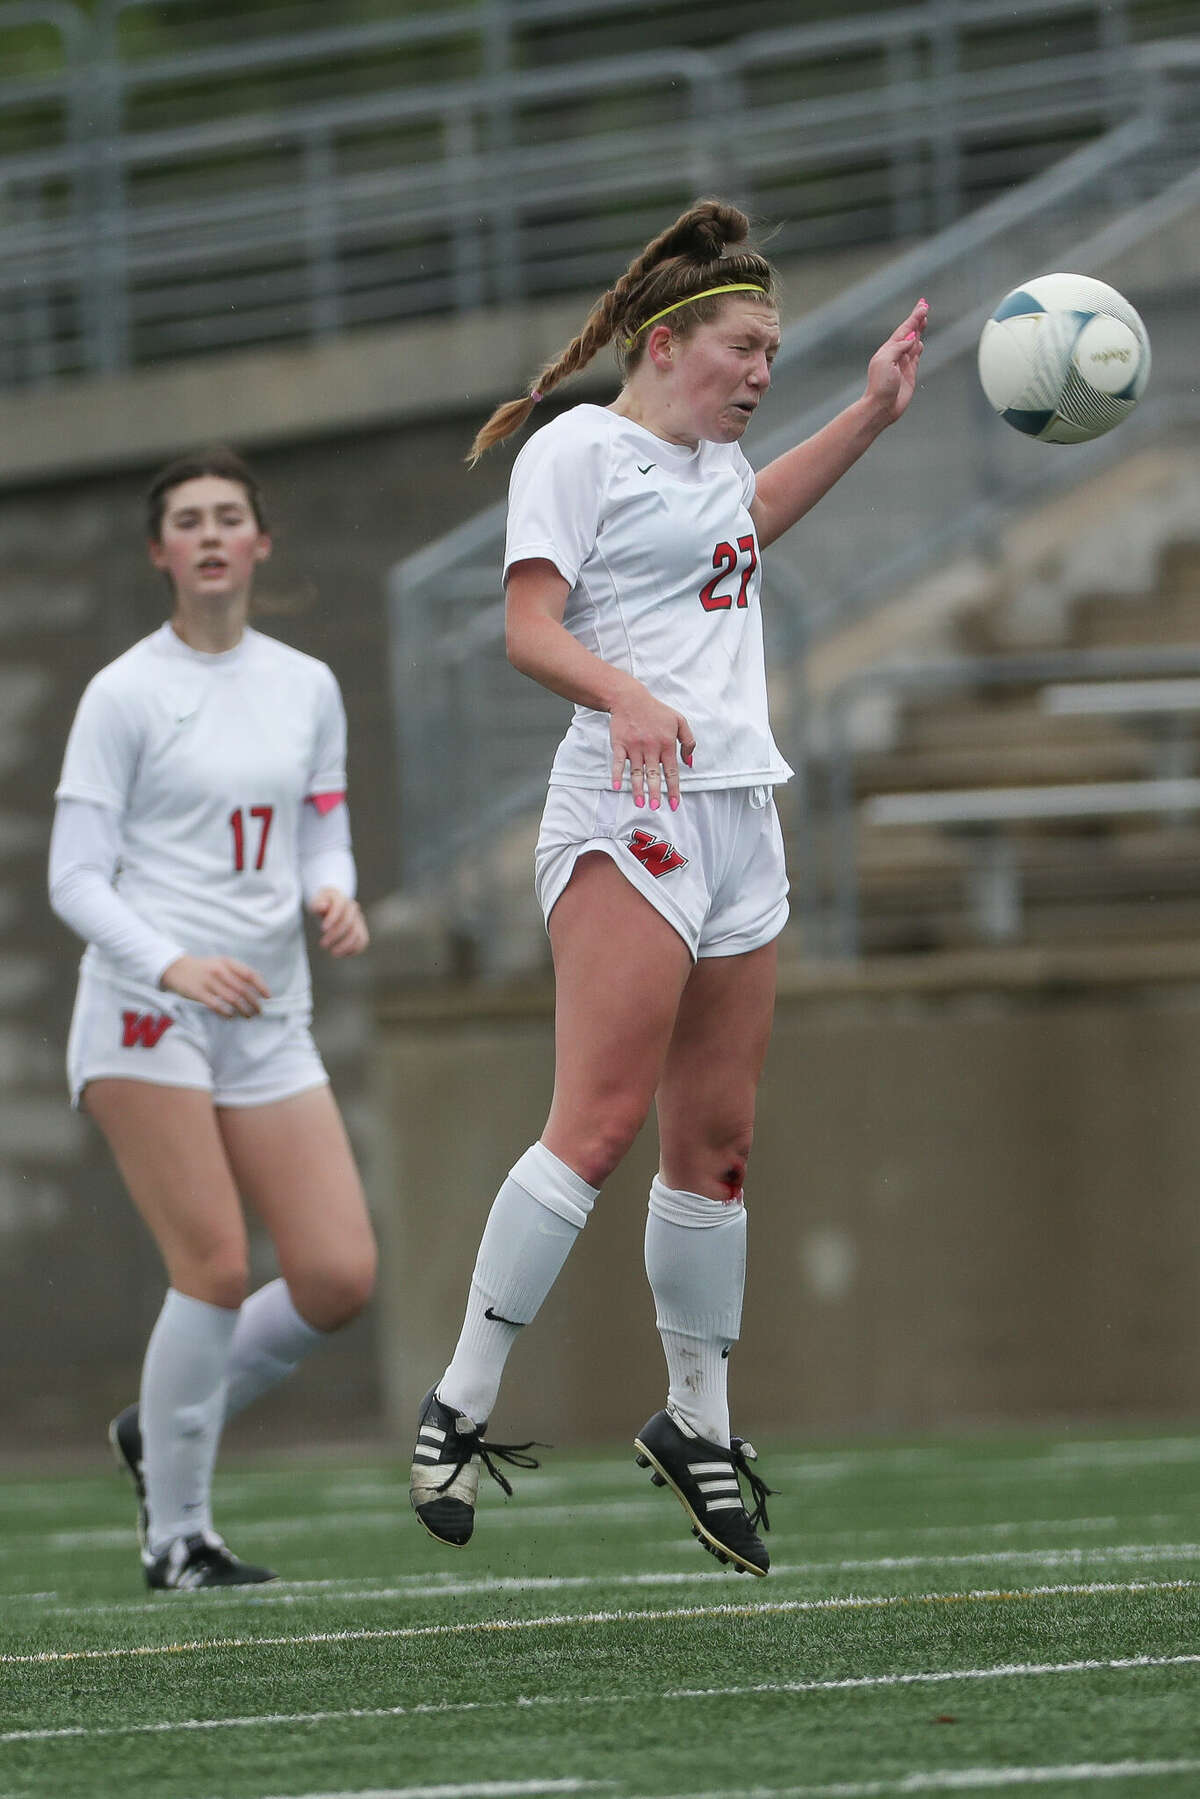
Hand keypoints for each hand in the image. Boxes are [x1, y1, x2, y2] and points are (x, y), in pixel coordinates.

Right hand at [160, 953, 270, 1016]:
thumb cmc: (204, 968)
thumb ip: (236, 973)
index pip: (249, 974)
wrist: (176, 968)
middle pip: (243, 989)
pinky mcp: (198, 993)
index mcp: (227, 962)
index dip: (261, 986)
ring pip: (232, 999)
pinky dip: (226, 1012)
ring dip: (243, 1010)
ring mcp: (208, 981)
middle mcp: (219, 970)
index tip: (268, 997)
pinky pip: (216, 1005)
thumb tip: (256, 988)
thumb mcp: (221, 963)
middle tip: (259, 1011)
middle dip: (254, 1002)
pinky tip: (231, 1016)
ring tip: (248, 1016)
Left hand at [309, 887, 369, 956]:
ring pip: (357, 933)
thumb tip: (322, 907)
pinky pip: (363, 940)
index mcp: (341, 899)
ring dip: (345, 945)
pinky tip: (342, 954)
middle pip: (349, 922)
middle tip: (322, 945)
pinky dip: (354, 949)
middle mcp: (352, 909)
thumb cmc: (322, 904)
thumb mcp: (316, 902)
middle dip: (335, 935)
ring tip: (333, 953)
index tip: (322, 929)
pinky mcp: (361, 929)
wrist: (331, 904)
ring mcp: (359, 919)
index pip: (340, 908)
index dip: (333, 918)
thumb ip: (317, 904)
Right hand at [609, 678, 696, 811]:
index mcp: (667, 743)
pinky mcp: (620, 744)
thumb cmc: (656, 711)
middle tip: (656, 807)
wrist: (630, 699)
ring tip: (640, 803)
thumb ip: (688, 741)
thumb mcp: (679, 721)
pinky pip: (618, 762)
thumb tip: (689, 762)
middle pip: (654, 774)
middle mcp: (651, 747)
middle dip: (656, 792)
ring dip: (638, 789)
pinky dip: (617, 774)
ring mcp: (634, 746)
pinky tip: (617, 786)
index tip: (674, 804)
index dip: (673, 789)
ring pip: (637, 772)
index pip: (672, 771)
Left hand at [863, 299, 928, 425]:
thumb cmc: (880, 386)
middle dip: (917, 320)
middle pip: (909, 332)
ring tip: (923, 319)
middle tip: (924, 305)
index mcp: (888, 350)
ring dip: (919, 330)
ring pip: (913, 342)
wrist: (882, 407)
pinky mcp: (909, 374)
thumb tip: (911, 339)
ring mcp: (903, 364)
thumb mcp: (886, 362)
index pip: (904, 330)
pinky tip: (920, 342)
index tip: (923, 306)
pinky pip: (915, 356)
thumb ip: (898, 348)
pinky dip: (918, 348)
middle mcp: (895, 354)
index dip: (914, 317)